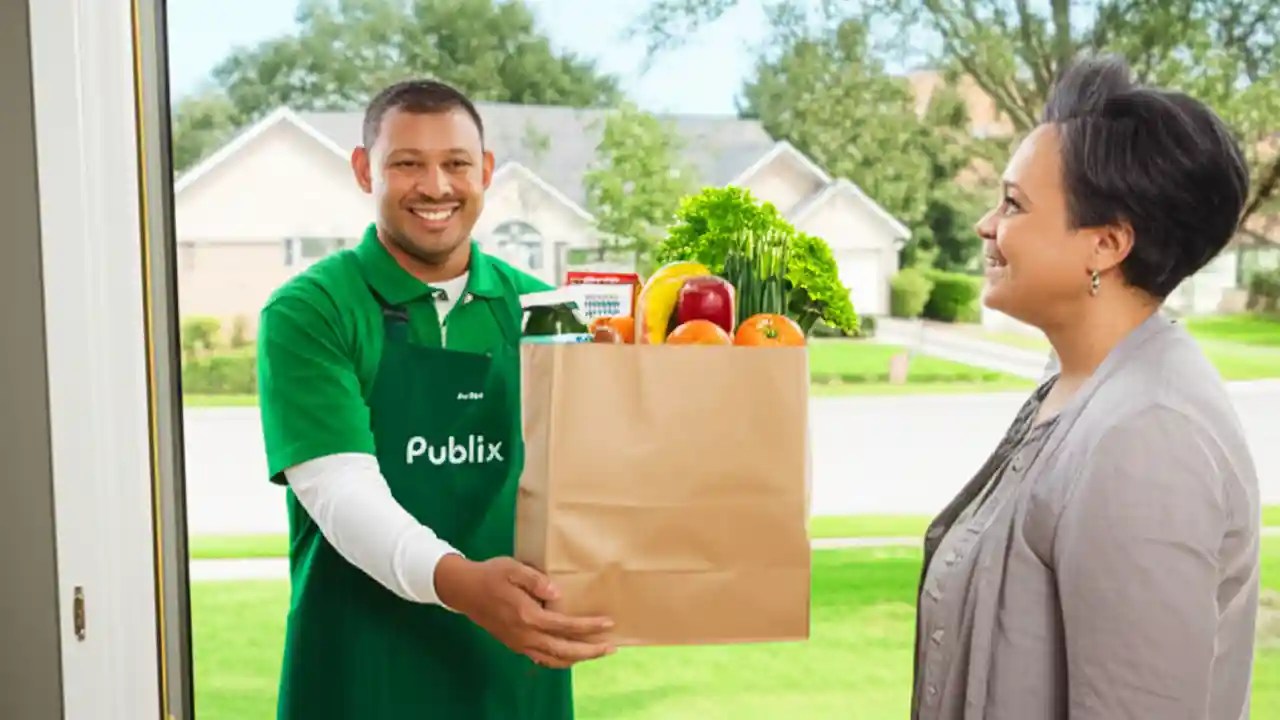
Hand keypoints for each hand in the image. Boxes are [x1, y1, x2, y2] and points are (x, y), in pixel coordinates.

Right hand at [435, 554, 615, 668]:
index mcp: (527, 615)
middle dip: (589, 650)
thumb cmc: (491, 575)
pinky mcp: (514, 644)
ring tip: (596, 653)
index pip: (565, 626)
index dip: (588, 626)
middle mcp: (525, 634)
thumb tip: (558, 593)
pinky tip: (569, 655)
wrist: (464, 590)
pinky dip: (559, 660)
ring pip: (553, 659)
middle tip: (611, 647)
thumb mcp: (512, 568)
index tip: (608, 624)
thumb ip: (535, 580)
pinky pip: (541, 659)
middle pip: (563, 650)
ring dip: (577, 658)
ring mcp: (519, 643)